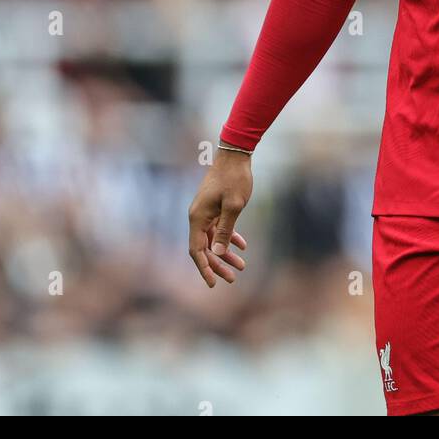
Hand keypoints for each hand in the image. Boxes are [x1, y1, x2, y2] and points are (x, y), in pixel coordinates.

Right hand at [188, 147, 252, 287]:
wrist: (235, 154)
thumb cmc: (235, 178)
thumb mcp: (234, 206)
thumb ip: (225, 230)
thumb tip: (217, 253)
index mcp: (198, 217)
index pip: (196, 250)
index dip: (204, 268)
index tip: (213, 284)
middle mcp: (198, 216)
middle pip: (204, 247)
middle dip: (217, 265)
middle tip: (233, 278)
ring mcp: (205, 211)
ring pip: (212, 239)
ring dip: (225, 253)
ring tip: (241, 266)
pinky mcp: (214, 206)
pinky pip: (219, 228)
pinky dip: (229, 237)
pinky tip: (242, 246)